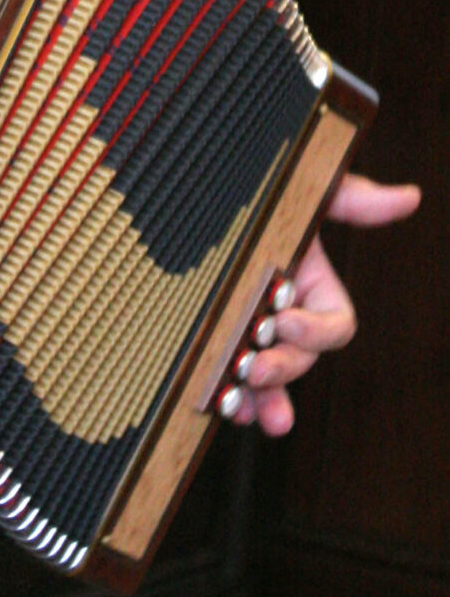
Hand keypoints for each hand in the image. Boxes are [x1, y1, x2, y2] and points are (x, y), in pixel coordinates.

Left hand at [225, 172, 421, 434]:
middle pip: (299, 359)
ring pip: (269, 381)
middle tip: (254, 366)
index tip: (284, 318)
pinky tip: (222, 405)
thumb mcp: (299, 192)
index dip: (316, 330)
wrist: (188, 197)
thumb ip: (349, 198)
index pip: (334, 325)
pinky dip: (231, 398)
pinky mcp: (212, 341)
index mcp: (308, 286)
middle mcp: (282, 315)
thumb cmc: (254, 196)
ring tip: (241, 404)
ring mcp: (249, 332)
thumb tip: (409, 196)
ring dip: (262, 397)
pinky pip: (231, 382)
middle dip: (283, 368)